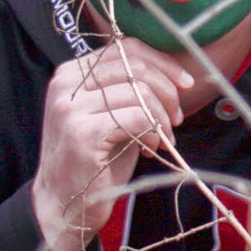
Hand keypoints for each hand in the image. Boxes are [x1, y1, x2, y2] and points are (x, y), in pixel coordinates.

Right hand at [31, 39, 193, 250]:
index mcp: (72, 72)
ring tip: (164, 138)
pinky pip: (137, 117)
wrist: (65, 202)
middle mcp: (66, 83)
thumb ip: (131, 88)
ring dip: (162, 116)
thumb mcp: (113, 113)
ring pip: (139, 91)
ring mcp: (70, 107)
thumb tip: (177, 74)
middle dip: (167, 91)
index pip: (126, 48)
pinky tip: (152, 147)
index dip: (163, 63)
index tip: (185, 84)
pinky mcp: (82, 132)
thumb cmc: (96, 157)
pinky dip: (154, 131)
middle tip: (176, 118)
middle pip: (135, 66)